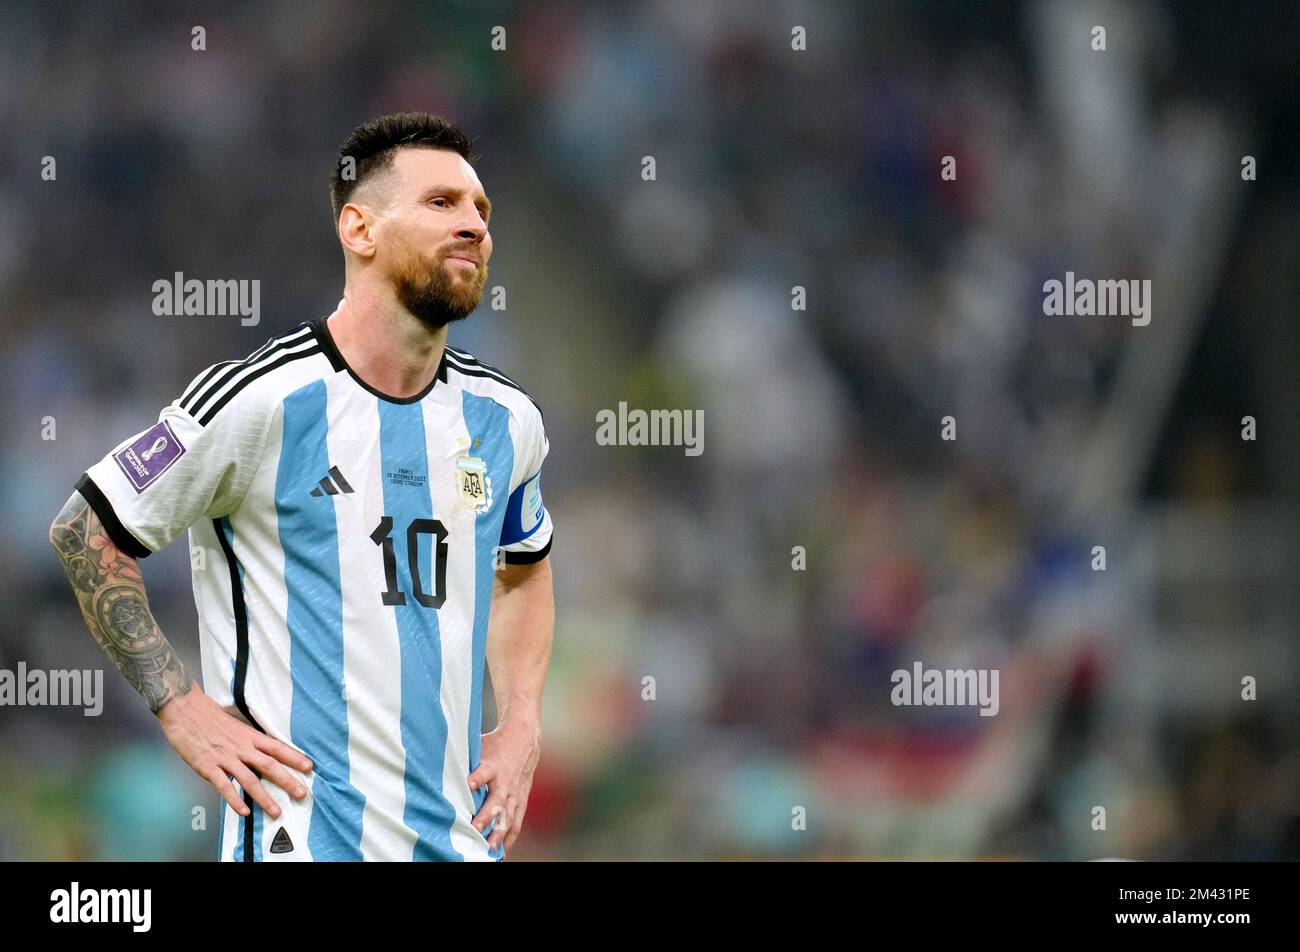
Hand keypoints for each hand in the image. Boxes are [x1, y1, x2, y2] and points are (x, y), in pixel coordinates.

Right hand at [156, 685, 312, 819]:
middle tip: (302, 794)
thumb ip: (249, 739)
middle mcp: (242, 747)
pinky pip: (224, 786)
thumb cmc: (210, 717)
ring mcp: (225, 758)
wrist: (185, 709)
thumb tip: (262, 749)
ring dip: (264, 797)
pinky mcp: (208, 766)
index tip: (309, 767)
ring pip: (250, 780)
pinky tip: (244, 811)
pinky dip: (234, 800)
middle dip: (287, 781)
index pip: (277, 748)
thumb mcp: (236, 725)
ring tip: (276, 811)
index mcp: (250, 736)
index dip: (294, 757)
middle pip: (269, 765)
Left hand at [468, 719, 540, 854]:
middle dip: (486, 817)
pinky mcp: (521, 800)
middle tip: (475, 830)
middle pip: (497, 801)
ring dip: (499, 833)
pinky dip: (510, 837)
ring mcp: (515, 793)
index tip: (468, 785)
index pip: (484, 773)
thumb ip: (464, 760)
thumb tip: (438, 768)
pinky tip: (502, 851)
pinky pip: (517, 822)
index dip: (476, 779)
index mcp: (493, 765)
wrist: (525, 739)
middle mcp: (505, 782)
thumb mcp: (480, 745)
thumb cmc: (496, 744)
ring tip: (490, 850)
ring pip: (508, 816)